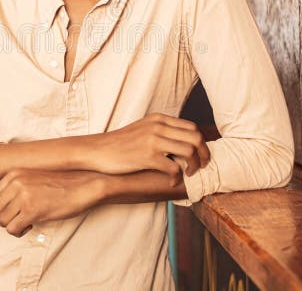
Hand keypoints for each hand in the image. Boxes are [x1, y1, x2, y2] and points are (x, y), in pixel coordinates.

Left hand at [0, 169, 102, 236]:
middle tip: (15, 222)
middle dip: (1, 221)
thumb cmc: (60, 185)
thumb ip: (14, 188)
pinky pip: (12, 229)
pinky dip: (19, 232)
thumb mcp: (32, 179)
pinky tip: (30, 226)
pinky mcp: (31, 210)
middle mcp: (15, 183)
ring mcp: (23, 196)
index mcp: (14, 174)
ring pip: (2, 221)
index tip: (4, 218)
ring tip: (26, 222)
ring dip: (12, 226)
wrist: (82, 186)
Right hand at [89, 113, 209, 181]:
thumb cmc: (120, 143)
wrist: (98, 150)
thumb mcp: (143, 129)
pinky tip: (172, 181)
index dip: (201, 143)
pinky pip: (174, 167)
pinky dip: (177, 177)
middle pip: (196, 138)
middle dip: (204, 155)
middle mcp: (158, 127)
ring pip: (189, 152)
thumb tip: (182, 141)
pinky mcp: (147, 156)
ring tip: (189, 174)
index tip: (200, 155)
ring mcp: (153, 141)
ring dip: (194, 166)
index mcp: (159, 119)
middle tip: (201, 167)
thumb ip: (161, 130)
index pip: (192, 127)